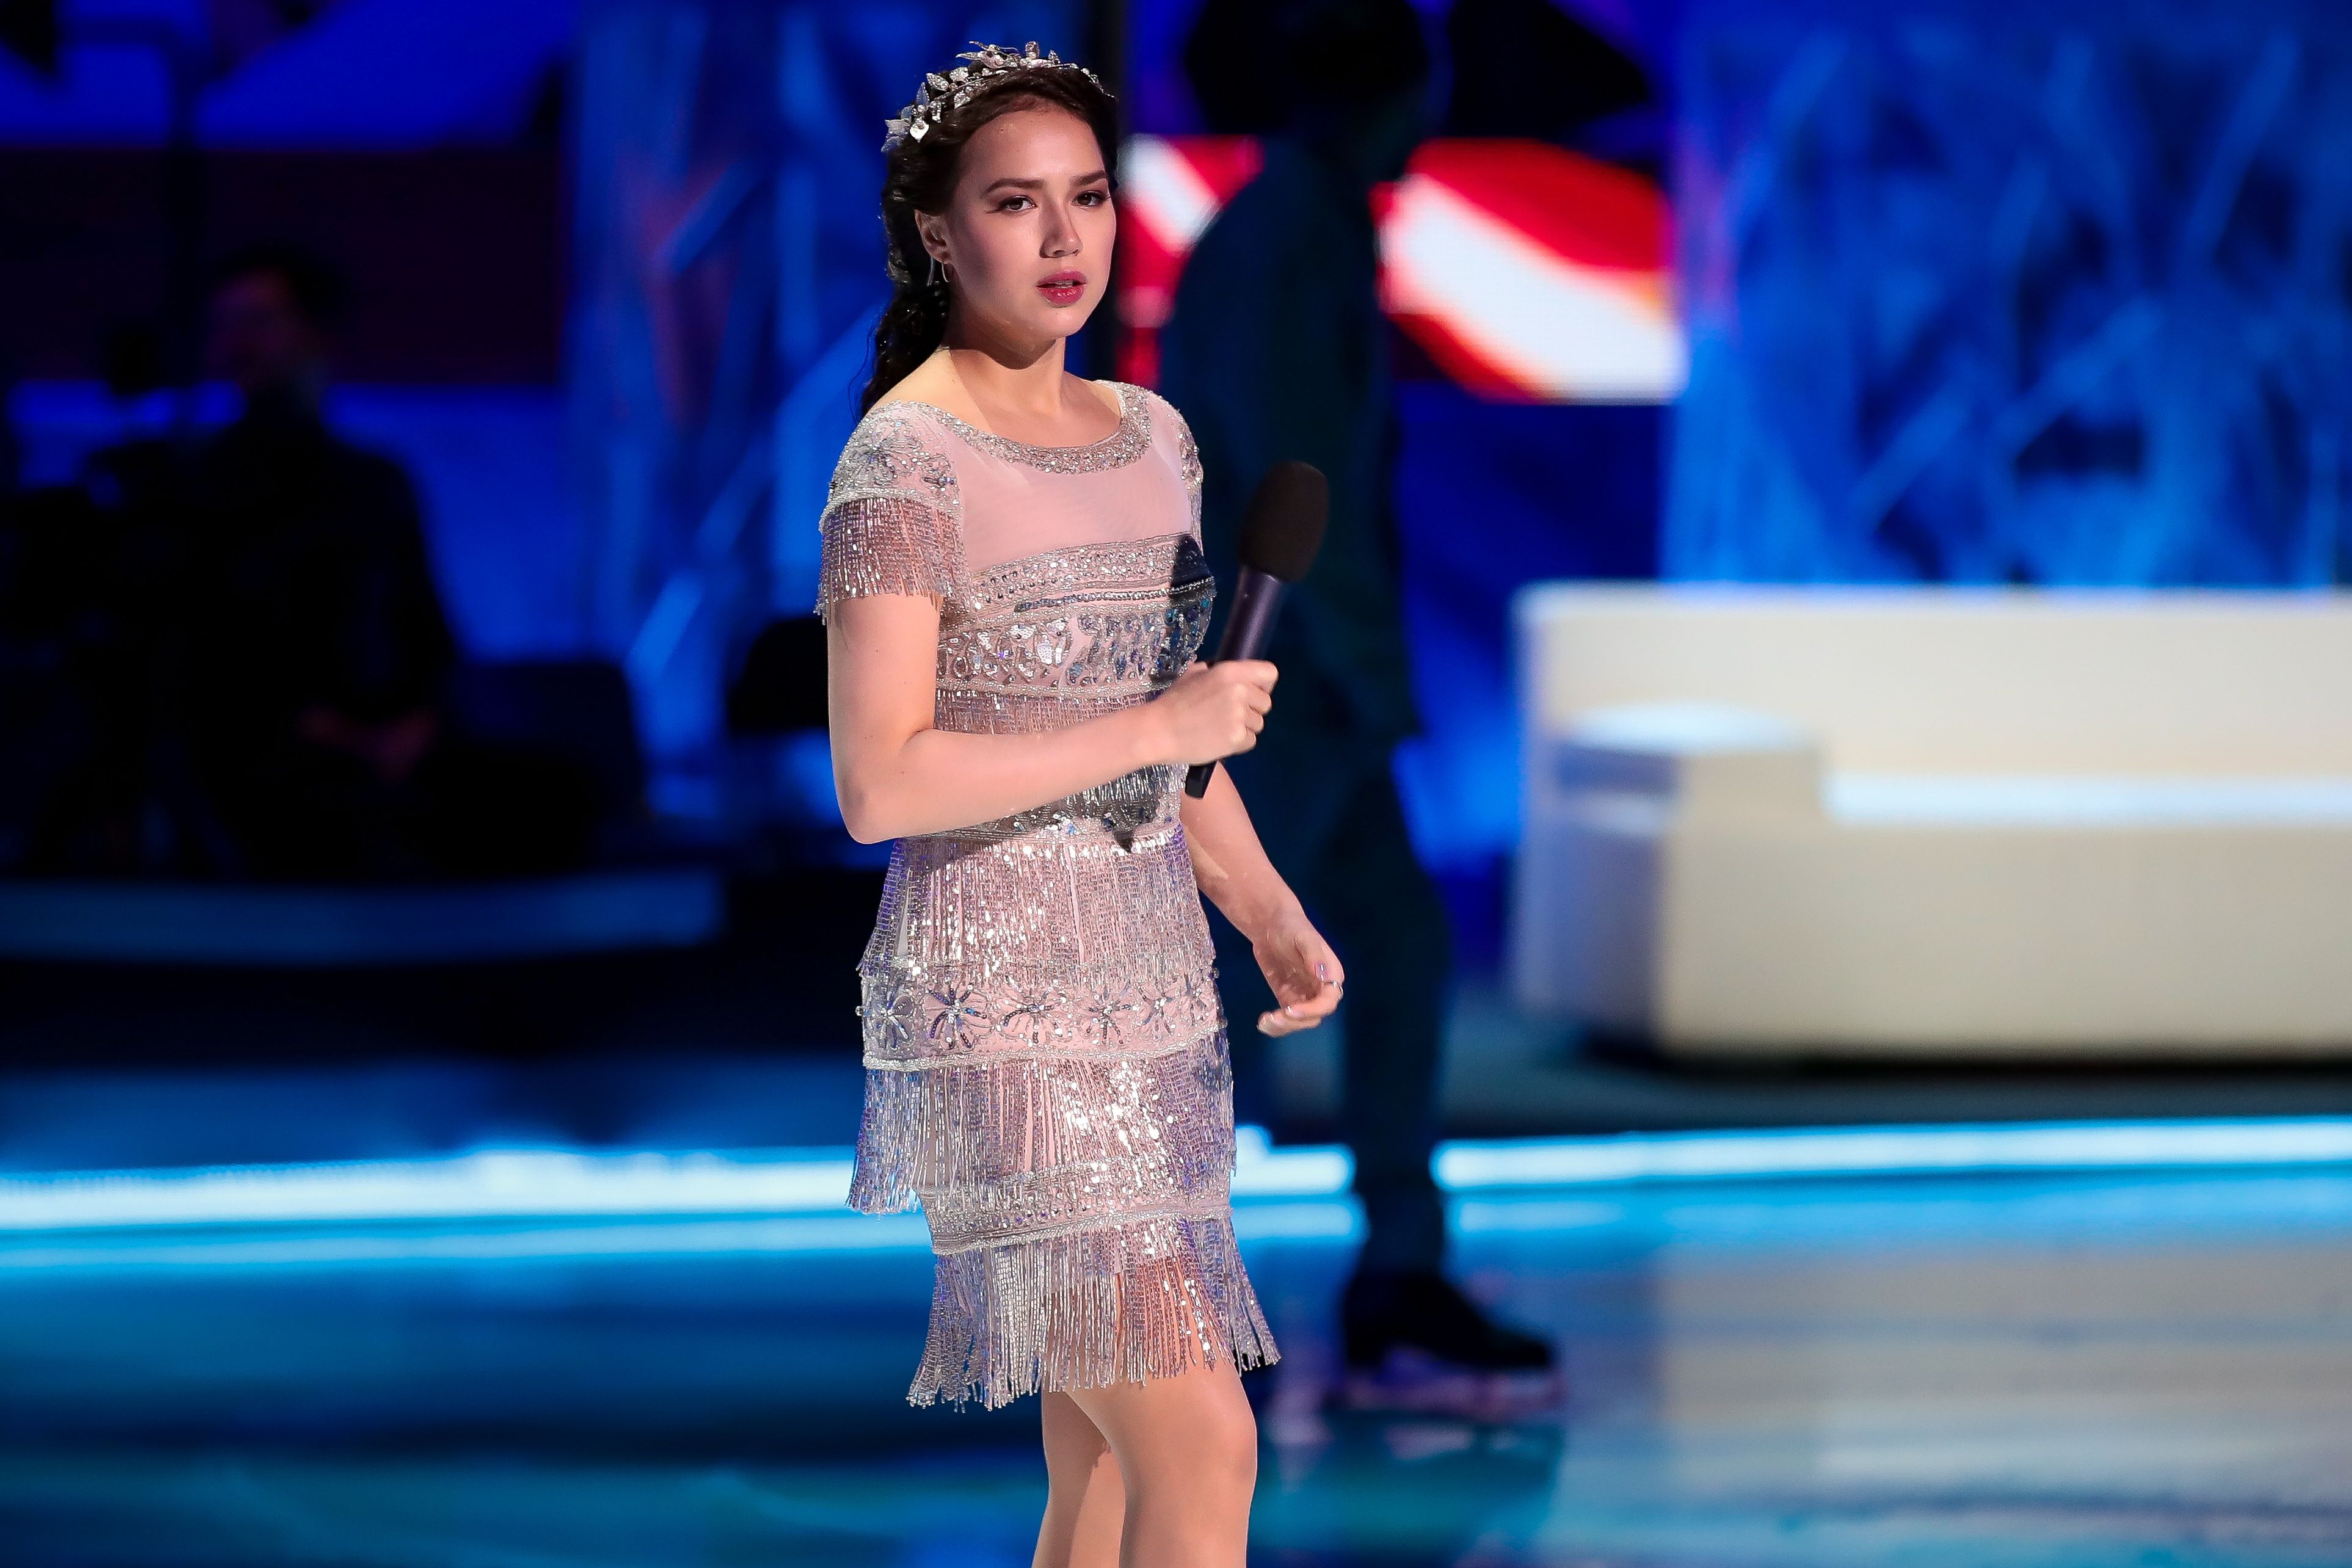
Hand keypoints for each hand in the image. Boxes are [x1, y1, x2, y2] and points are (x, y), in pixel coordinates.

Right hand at [1150, 659, 1275, 767]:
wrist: (1158, 731)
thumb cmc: (1173, 702)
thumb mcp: (1193, 675)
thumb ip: (1217, 672)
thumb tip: (1230, 676)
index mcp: (1231, 671)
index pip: (1270, 673)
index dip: (1263, 685)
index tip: (1252, 692)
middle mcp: (1240, 691)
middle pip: (1266, 702)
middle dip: (1252, 709)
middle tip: (1228, 715)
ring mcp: (1239, 716)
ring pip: (1258, 724)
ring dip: (1244, 727)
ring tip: (1220, 728)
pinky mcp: (1237, 738)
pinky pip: (1250, 741)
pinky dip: (1238, 743)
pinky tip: (1219, 740)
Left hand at [1250, 909, 1342, 1036]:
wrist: (1270, 924)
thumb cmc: (1291, 925)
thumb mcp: (1303, 936)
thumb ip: (1314, 954)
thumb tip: (1322, 975)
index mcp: (1331, 974)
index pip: (1329, 1000)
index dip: (1313, 1009)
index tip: (1290, 1009)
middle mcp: (1320, 989)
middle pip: (1315, 1015)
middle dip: (1295, 1020)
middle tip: (1273, 1017)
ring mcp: (1304, 995)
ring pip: (1300, 1021)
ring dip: (1284, 1026)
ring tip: (1264, 1022)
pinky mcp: (1288, 998)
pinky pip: (1287, 1018)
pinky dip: (1276, 1025)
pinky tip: (1263, 1023)